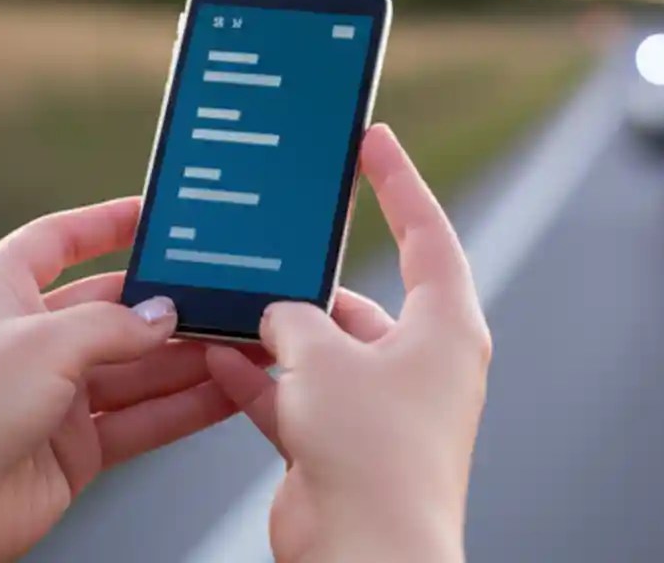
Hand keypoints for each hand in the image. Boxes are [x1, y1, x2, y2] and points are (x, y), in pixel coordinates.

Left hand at [0, 198, 247, 560]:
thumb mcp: (43, 344)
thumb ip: (113, 325)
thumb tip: (162, 317)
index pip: (56, 241)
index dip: (103, 224)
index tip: (152, 216)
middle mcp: (26, 342)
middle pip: (109, 309)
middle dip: (164, 306)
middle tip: (218, 294)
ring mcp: (52, 396)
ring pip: (134, 368)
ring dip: (185, 360)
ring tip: (238, 345)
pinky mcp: (74, 446)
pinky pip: (139, 418)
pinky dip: (181, 408)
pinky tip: (220, 395)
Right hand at [207, 125, 491, 562]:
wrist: (364, 554)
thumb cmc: (375, 456)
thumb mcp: (325, 358)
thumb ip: (295, 320)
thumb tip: (278, 315)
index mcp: (445, 329)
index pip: (427, 235)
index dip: (400, 182)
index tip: (375, 142)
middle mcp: (419, 365)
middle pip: (361, 300)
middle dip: (308, 283)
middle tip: (271, 250)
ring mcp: (379, 407)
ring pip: (322, 351)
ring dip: (274, 335)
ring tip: (228, 308)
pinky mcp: (342, 443)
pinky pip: (296, 395)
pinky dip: (259, 379)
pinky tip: (218, 358)